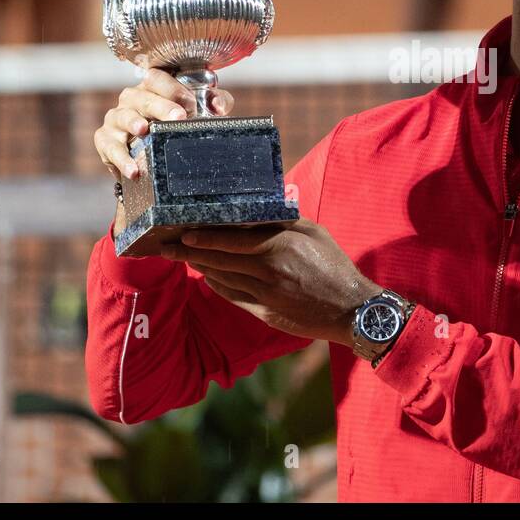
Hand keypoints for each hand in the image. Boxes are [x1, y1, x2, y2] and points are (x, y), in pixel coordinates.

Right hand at [94, 69, 233, 179]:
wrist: (152, 161)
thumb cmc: (176, 127)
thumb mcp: (200, 112)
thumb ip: (216, 102)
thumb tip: (219, 105)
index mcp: (152, 88)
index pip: (157, 77)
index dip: (173, 88)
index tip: (190, 103)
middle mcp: (132, 99)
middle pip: (141, 96)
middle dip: (160, 106)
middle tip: (177, 117)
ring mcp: (116, 118)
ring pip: (121, 116)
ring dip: (133, 122)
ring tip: (143, 131)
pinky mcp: (104, 141)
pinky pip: (110, 148)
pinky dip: (121, 159)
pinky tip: (134, 170)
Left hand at [159, 219, 383, 346]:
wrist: (351, 310)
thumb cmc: (335, 267)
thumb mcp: (315, 233)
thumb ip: (285, 219)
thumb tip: (258, 206)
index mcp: (280, 246)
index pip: (232, 240)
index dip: (204, 237)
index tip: (184, 232)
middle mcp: (269, 270)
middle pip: (220, 260)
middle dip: (191, 253)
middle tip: (168, 246)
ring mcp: (265, 294)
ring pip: (223, 278)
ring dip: (200, 268)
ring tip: (181, 258)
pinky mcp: (265, 313)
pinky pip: (233, 297)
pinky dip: (217, 286)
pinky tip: (207, 278)